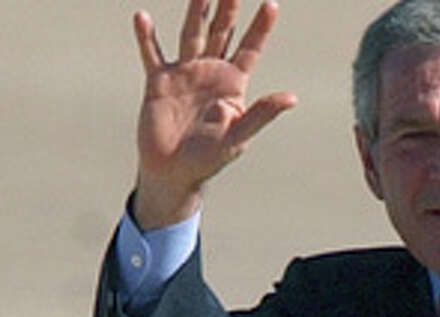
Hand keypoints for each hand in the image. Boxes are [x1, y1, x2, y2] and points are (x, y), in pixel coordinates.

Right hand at [131, 0, 296, 227]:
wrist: (174, 171)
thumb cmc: (211, 158)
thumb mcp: (239, 136)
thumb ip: (262, 114)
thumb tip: (292, 98)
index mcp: (234, 84)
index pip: (250, 48)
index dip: (261, 27)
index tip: (272, 3)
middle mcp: (210, 73)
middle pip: (221, 32)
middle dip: (229, 7)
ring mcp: (184, 74)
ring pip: (191, 34)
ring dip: (196, 11)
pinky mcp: (158, 82)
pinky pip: (152, 54)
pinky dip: (146, 37)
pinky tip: (143, 17)